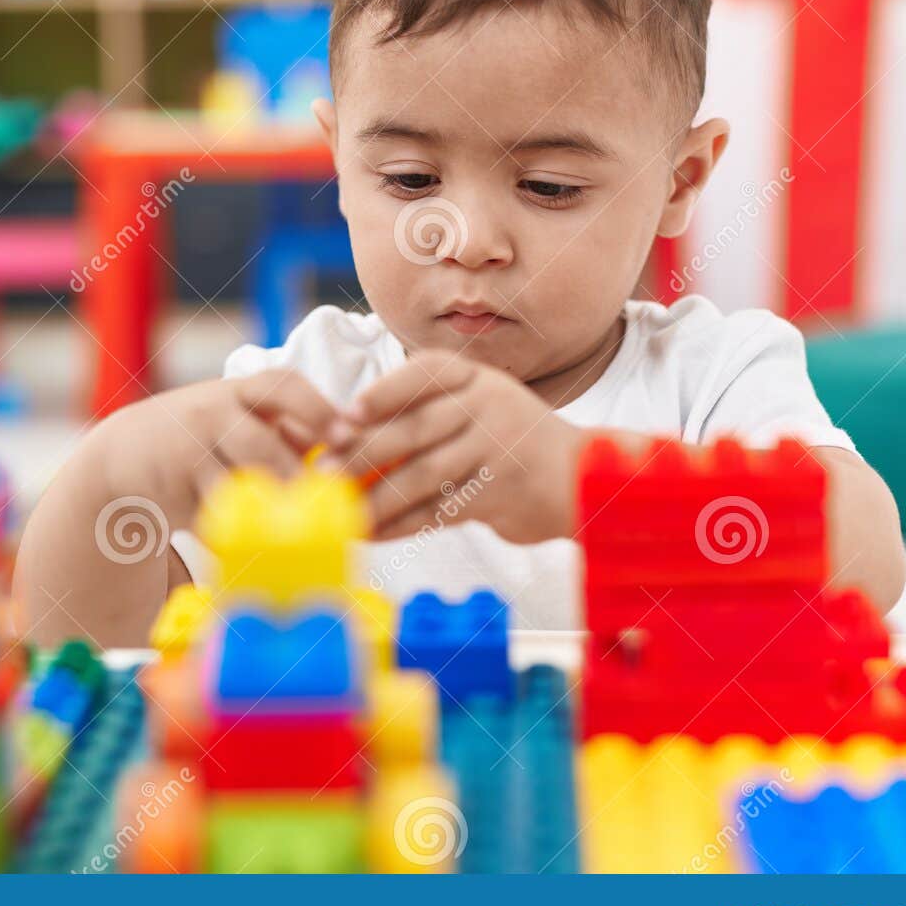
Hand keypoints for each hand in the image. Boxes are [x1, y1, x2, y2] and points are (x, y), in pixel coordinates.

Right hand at [97, 369, 343, 526]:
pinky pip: (209, 518)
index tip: (348, 436)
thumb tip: (357, 457)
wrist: (126, 454)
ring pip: (233, 486)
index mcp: (243, 392)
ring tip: (296, 535)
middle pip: (259, 444)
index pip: (284, 386)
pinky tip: (254, 554)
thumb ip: (290, 431)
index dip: (318, 410)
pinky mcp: (171, 489)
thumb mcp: (241, 418)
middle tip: (327, 501)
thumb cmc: (205, 436)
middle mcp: (214, 413)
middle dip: (294, 477)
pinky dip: (234, 538)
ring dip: (266, 511)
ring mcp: (188, 451)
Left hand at [318, 350, 584, 542]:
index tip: (346, 416)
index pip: (424, 372)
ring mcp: (498, 446)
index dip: (383, 393)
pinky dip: (404, 524)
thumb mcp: (478, 408)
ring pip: (424, 473)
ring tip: (341, 511)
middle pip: (415, 427)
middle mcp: (488, 403)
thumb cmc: (511, 443)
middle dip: (364, 452)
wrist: (581, 478)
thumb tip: (348, 433)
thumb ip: (427, 412)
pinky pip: (441, 509)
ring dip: (378, 497)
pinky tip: (376, 532)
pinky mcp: (502, 491)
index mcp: (476, 377)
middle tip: (324, 472)